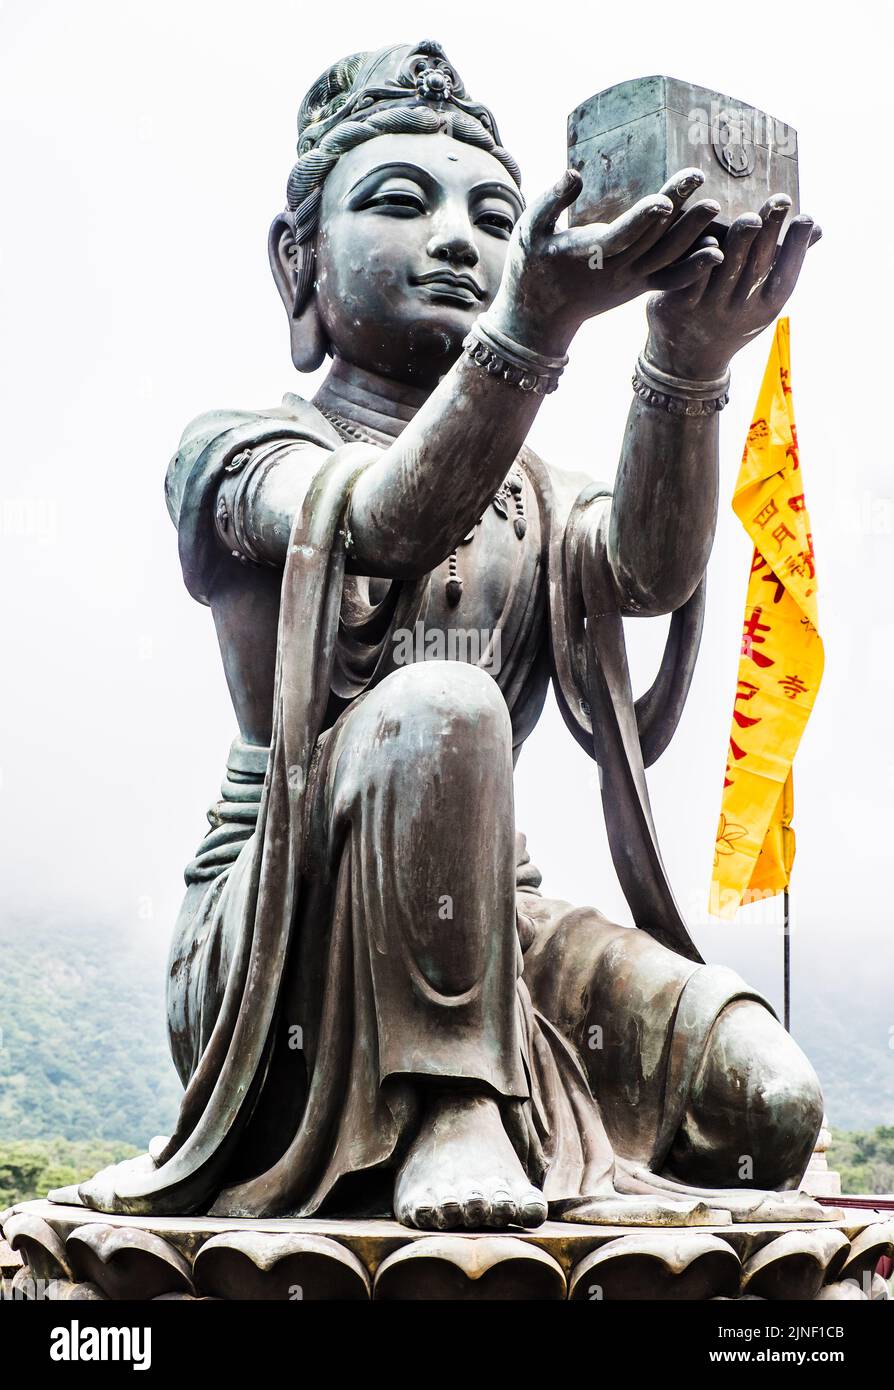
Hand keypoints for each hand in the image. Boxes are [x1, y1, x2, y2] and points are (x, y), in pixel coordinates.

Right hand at [486, 167, 723, 357]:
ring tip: (715, 207)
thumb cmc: (531, 268)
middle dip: (678, 209)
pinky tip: (716, 251)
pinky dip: (693, 269)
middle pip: (653, 238)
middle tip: (699, 176)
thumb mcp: (528, 231)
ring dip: (693, 234)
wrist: (540, 319)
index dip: (644, 218)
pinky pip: (670, 281)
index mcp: (589, 255)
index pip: (622, 235)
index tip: (665, 199)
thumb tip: (573, 174)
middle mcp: (616, 271)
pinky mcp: (637, 288)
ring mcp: (630, 282)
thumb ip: (550, 201)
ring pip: (667, 258)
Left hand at [644, 195, 821, 379]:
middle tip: (780, 201)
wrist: (689, 359)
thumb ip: (785, 262)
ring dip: (740, 243)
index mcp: (765, 305)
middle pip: (758, 265)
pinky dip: (702, 261)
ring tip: (752, 218)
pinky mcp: (680, 306)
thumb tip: (818, 227)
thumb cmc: (733, 318)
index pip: (786, 273)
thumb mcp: (763, 299)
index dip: (797, 247)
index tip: (806, 218)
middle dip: (770, 232)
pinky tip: (709, 237)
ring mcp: (710, 307)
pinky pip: (693, 281)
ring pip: (728, 270)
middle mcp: (741, 308)